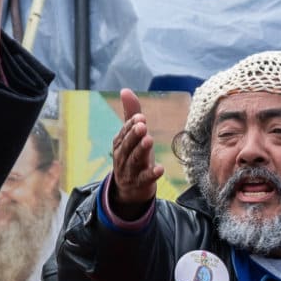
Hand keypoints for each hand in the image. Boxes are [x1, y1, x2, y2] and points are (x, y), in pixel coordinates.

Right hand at [109, 89, 163, 214]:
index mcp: (120, 144)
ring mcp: (130, 171)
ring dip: (141, 150)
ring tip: (149, 140)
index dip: (131, 125)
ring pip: (134, 160)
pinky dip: (152, 174)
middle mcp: (122, 157)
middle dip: (134, 135)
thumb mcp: (132, 136)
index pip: (124, 132)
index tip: (141, 117)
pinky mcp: (140, 184)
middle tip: (142, 125)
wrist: (129, 190)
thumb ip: (130, 114)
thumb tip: (125, 90)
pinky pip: (145, 179)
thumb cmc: (133, 157)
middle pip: (127, 145)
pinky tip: (160, 168)